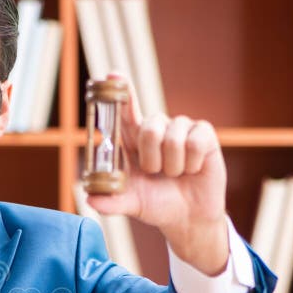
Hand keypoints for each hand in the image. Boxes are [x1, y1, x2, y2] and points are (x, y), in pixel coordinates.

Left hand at [86, 76, 228, 275]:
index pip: (125, 111)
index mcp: (134, 140)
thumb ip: (111, 202)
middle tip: (156, 173)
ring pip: (172, 137)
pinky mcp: (204, 134)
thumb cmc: (157, 204)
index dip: (120, 91)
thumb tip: (89, 199)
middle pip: (149, 127)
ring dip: (172, 166)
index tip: (111, 76)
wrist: (188, 217)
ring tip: (175, 174)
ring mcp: (181, 129)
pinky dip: (191, 163)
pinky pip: (194, 142)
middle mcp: (157, 128)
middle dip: (152, 158)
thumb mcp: (132, 204)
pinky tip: (193, 169)